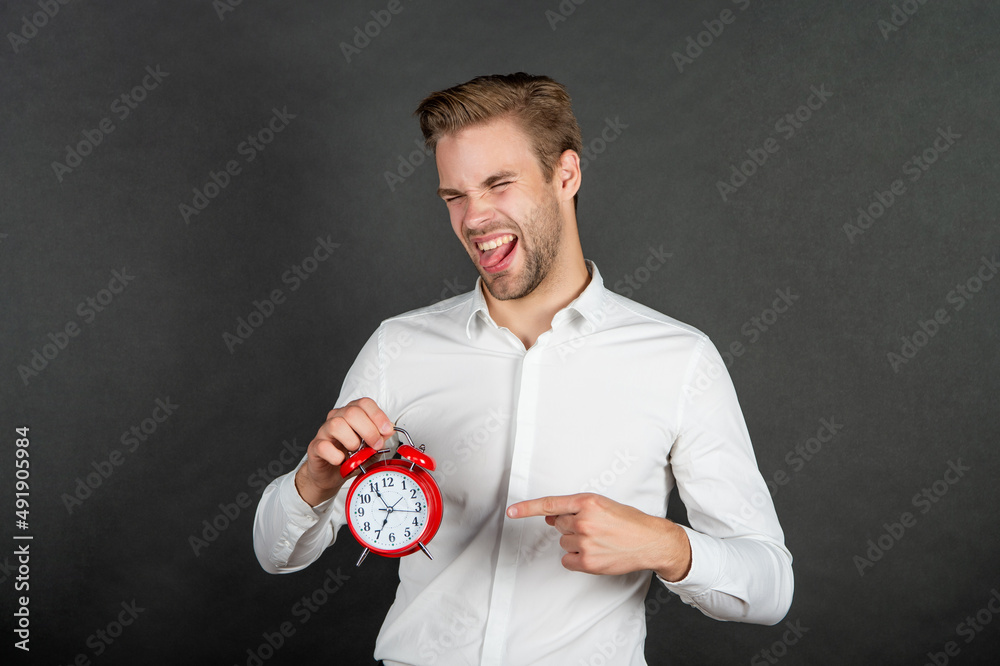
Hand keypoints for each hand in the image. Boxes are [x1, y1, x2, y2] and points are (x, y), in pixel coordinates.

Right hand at [295, 397, 394, 506]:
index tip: (386, 430)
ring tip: (355, 452)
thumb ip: (380, 438)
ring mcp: (324, 431)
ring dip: (352, 441)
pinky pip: (323, 446)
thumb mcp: (370, 447)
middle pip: (352, 412)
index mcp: (351, 413)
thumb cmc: (350, 457)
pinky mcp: (315, 446)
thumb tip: (388, 430)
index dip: (378, 415)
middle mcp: (337, 418)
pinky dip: (335, 455)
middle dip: (369, 430)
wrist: (330, 474)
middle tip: (375, 445)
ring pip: (336, 425)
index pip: (364, 403)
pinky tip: (341, 460)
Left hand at [506, 493, 691, 579]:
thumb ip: (575, 509)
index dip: (527, 508)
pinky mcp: (588, 562)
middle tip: (594, 528)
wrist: (650, 541)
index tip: (511, 511)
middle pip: (558, 526)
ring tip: (600, 540)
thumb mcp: (602, 505)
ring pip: (564, 543)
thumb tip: (550, 518)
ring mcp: (585, 542)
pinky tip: (596, 554)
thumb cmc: (628, 522)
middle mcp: (583, 521)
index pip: (550, 504)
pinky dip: (577, 559)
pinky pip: (568, 560)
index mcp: (587, 502)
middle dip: (571, 526)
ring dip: (576, 543)